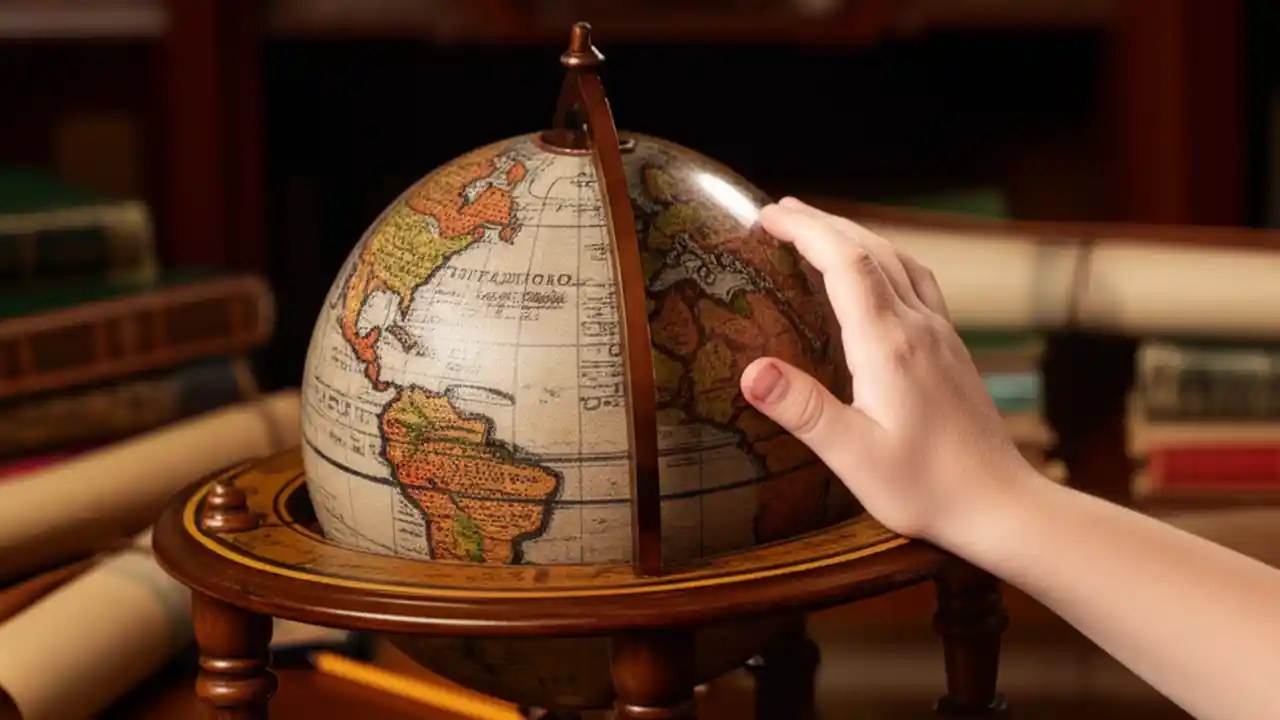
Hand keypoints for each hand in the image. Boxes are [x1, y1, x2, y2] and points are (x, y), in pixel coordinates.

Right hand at [740, 197, 1040, 547]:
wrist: (1000, 504)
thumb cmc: (926, 488)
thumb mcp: (855, 457)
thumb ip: (804, 411)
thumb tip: (751, 372)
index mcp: (888, 345)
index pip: (844, 263)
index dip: (805, 231)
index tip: (768, 216)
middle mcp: (918, 327)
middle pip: (870, 249)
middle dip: (822, 223)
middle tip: (778, 212)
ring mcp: (940, 334)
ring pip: (898, 259)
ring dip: (855, 234)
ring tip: (819, 228)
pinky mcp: (951, 349)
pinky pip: (917, 281)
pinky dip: (886, 257)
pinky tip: (879, 269)